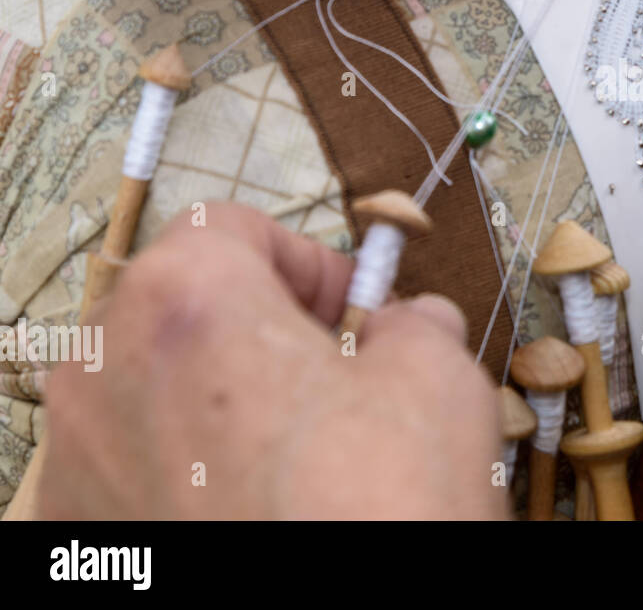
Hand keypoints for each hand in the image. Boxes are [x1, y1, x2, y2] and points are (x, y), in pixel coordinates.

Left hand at [40, 203, 505, 518]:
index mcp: (182, 305)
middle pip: (182, 308)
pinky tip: (266, 510)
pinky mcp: (85, 540)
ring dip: (228, 403)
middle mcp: (102, 377)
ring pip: (156, 394)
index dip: (308, 259)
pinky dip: (194, 473)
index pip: (227, 226)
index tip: (354, 308)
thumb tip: (411, 326)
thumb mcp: (439, 383)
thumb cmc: (373, 517)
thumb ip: (418, 326)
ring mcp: (80, 468)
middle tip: (341, 376)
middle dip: (265, 330)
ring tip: (309, 455)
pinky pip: (138, 471)